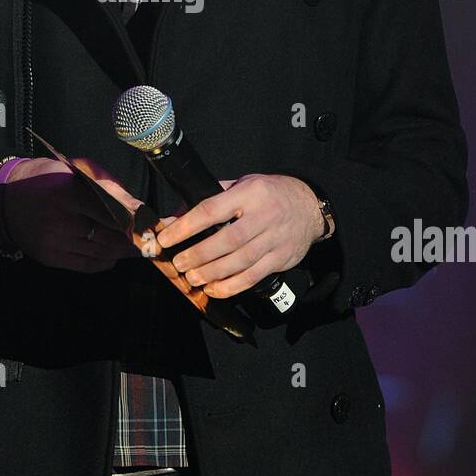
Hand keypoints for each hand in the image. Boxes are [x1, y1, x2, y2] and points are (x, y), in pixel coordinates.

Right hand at [0, 157, 148, 273]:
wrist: (4, 199)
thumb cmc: (44, 178)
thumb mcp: (73, 170)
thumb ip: (106, 185)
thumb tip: (135, 205)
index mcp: (67, 193)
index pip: (110, 211)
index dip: (133, 218)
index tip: (150, 221)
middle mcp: (60, 221)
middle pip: (109, 236)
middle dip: (133, 238)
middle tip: (151, 237)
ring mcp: (55, 243)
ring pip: (101, 253)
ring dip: (123, 251)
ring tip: (138, 247)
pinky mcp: (50, 258)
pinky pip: (87, 265)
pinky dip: (105, 261)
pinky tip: (115, 254)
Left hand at [154, 174, 325, 298]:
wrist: (309, 206)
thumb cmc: (267, 194)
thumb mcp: (240, 185)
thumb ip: (209, 199)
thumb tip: (174, 218)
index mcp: (249, 193)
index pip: (212, 209)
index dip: (186, 226)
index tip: (166, 238)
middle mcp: (263, 215)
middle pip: (227, 240)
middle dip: (199, 254)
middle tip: (179, 263)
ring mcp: (274, 238)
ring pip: (240, 261)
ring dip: (212, 273)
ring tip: (193, 278)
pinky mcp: (281, 258)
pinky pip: (254, 276)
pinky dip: (232, 286)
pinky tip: (215, 289)